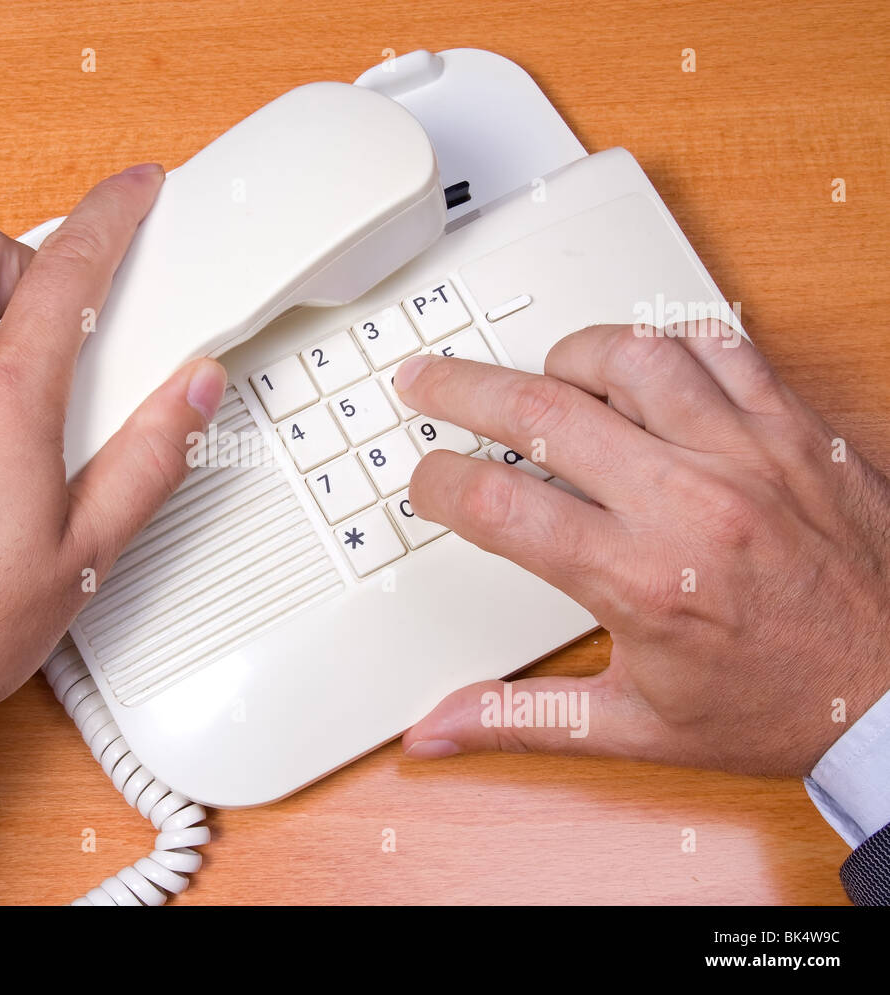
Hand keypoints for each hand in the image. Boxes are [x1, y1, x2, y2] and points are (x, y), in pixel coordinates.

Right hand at [393, 320, 889, 774]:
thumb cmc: (781, 708)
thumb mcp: (638, 728)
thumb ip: (522, 719)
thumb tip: (438, 733)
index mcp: (641, 580)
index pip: (500, 505)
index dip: (439, 484)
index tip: (428, 484)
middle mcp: (690, 503)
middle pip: (541, 410)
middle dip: (460, 390)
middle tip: (425, 381)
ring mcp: (748, 455)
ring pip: (628, 357)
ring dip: (564, 356)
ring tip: (538, 372)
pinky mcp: (795, 430)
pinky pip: (720, 346)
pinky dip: (667, 342)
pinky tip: (642, 363)